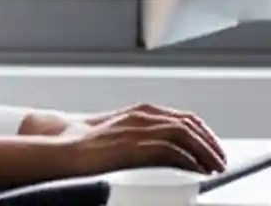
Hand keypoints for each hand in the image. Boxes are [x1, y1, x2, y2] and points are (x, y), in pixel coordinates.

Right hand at [58, 104, 227, 176]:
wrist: (62, 148)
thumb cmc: (83, 144)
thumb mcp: (116, 133)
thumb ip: (138, 134)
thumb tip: (159, 150)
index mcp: (138, 111)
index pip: (183, 117)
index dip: (203, 133)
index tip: (212, 148)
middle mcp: (141, 116)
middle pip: (189, 123)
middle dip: (209, 142)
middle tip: (219, 160)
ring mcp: (137, 129)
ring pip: (185, 134)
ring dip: (205, 151)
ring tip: (214, 167)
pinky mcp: (134, 146)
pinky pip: (171, 150)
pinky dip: (189, 160)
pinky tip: (196, 170)